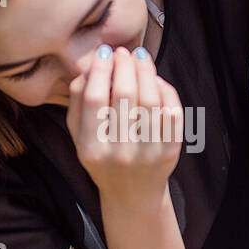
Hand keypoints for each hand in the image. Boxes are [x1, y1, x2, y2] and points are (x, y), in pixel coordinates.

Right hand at [67, 45, 184, 203]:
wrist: (132, 195)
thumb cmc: (102, 158)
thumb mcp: (78, 136)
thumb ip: (77, 100)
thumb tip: (88, 64)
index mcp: (92, 150)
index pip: (94, 99)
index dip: (100, 70)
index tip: (104, 53)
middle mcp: (120, 154)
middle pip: (124, 95)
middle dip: (125, 65)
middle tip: (124, 52)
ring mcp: (148, 154)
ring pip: (151, 100)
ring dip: (146, 71)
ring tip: (140, 58)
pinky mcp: (170, 152)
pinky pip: (171, 112)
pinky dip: (164, 90)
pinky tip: (155, 80)